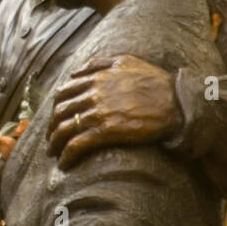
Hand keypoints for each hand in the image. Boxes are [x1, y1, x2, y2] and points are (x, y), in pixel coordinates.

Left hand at [47, 54, 182, 169]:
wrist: (175, 102)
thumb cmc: (155, 81)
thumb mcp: (127, 61)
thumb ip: (99, 63)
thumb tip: (74, 72)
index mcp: (96, 77)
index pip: (63, 93)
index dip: (55, 107)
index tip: (55, 118)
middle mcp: (93, 94)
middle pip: (60, 112)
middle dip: (51, 128)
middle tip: (50, 139)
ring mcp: (98, 113)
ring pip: (64, 129)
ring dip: (54, 144)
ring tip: (53, 154)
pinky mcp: (106, 131)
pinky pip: (76, 145)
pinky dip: (66, 155)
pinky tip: (64, 164)